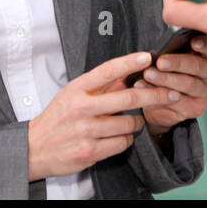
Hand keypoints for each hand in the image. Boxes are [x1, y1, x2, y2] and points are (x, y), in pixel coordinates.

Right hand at [27, 51, 174, 180]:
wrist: (35, 148)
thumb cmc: (58, 118)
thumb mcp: (73, 94)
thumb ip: (100, 85)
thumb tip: (127, 72)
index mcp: (79, 88)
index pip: (108, 71)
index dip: (130, 62)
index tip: (148, 56)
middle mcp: (83, 107)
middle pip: (129, 97)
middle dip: (155, 94)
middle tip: (171, 93)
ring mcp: (87, 130)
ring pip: (129, 123)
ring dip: (136, 122)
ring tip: (130, 122)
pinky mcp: (91, 150)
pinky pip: (123, 142)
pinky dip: (126, 139)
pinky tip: (117, 136)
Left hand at [133, 36, 206, 133]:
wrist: (161, 102)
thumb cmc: (166, 73)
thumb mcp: (169, 59)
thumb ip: (169, 53)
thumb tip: (154, 51)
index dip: (202, 44)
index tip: (193, 42)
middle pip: (198, 66)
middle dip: (177, 63)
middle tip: (160, 62)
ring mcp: (205, 93)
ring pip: (188, 84)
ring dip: (167, 79)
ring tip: (149, 75)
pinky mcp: (196, 109)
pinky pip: (178, 101)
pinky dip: (160, 94)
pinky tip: (146, 89)